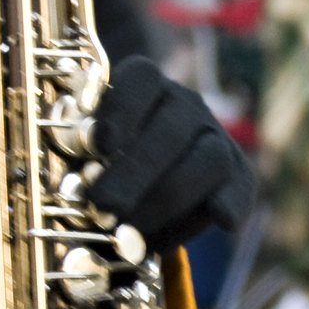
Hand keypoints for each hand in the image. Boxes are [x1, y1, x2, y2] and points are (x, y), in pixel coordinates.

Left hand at [88, 55, 253, 250]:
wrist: (152, 166)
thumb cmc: (107, 154)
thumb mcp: (88, 146)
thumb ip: (82, 157)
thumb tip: (69, 191)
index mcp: (144, 83)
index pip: (140, 79)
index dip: (121, 110)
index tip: (100, 146)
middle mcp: (184, 103)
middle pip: (169, 131)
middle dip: (135, 173)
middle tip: (104, 205)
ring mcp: (215, 135)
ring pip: (207, 159)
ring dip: (169, 198)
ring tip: (131, 229)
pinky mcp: (238, 171)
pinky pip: (239, 186)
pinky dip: (231, 202)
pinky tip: (220, 219)